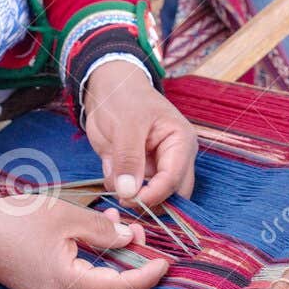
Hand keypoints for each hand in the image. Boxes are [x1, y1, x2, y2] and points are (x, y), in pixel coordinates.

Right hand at [0, 194, 167, 288]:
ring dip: (113, 258)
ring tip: (118, 224)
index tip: (164, 261)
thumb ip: (102, 229)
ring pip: (98, 284)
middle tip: (138, 230)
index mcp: (69, 284)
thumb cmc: (16, 222)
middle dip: (131, 262)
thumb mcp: (66, 216)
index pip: (121, 288)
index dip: (147, 276)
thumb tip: (128, 238)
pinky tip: (98, 235)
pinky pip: (81, 281)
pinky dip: (96, 261)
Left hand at [82, 61, 197, 206]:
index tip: (128, 199)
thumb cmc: (124, 96)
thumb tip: (129, 193)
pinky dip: (118, 187)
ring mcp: (158, 166)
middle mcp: (175, 158)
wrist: (108, 87)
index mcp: (181, 143)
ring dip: (130, 194)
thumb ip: (128, 158)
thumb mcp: (125, 124)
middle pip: (171, 195)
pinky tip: (110, 166)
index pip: (175, 180)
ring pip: (151, 197)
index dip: (153, 195)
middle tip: (120, 196)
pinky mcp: (140, 171)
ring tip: (112, 172)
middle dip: (146, 201)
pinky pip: (131, 191)